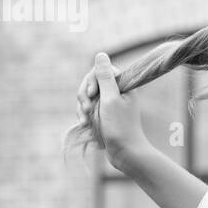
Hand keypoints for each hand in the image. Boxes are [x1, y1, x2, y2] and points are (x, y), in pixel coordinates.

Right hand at [75, 52, 149, 170]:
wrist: (125, 152)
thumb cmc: (120, 126)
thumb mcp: (110, 99)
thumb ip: (104, 77)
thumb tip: (101, 54)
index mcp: (124, 85)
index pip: (100, 71)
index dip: (92, 81)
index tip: (92, 95)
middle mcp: (118, 91)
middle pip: (92, 83)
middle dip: (84, 96)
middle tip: (86, 109)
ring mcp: (110, 103)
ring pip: (87, 96)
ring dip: (82, 107)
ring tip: (85, 120)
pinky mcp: (103, 114)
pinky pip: (88, 108)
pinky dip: (84, 115)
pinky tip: (85, 124)